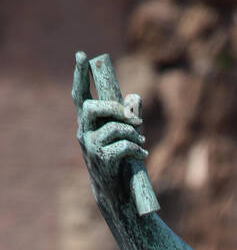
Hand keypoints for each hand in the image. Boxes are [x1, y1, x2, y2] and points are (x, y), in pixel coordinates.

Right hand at [72, 51, 147, 200]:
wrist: (115, 194)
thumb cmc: (118, 162)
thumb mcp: (120, 137)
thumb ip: (124, 118)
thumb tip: (135, 98)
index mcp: (87, 124)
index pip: (79, 96)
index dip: (80, 76)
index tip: (81, 55)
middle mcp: (84, 132)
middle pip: (92, 107)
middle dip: (115, 109)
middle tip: (135, 119)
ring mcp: (90, 147)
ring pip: (114, 128)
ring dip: (133, 133)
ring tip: (142, 140)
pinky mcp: (101, 160)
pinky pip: (123, 146)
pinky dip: (137, 149)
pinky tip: (143, 154)